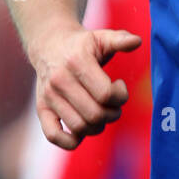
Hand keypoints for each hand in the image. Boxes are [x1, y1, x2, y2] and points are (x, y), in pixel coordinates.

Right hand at [32, 24, 141, 149]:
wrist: (50, 45)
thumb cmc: (82, 44)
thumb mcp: (102, 37)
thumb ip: (120, 39)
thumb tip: (137, 42)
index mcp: (77, 62)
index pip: (105, 94)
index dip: (120, 96)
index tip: (119, 86)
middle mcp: (60, 80)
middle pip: (95, 114)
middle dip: (113, 114)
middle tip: (114, 105)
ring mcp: (49, 96)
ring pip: (79, 127)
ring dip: (98, 127)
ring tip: (101, 113)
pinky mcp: (41, 109)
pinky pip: (53, 136)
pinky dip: (71, 141)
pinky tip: (82, 131)